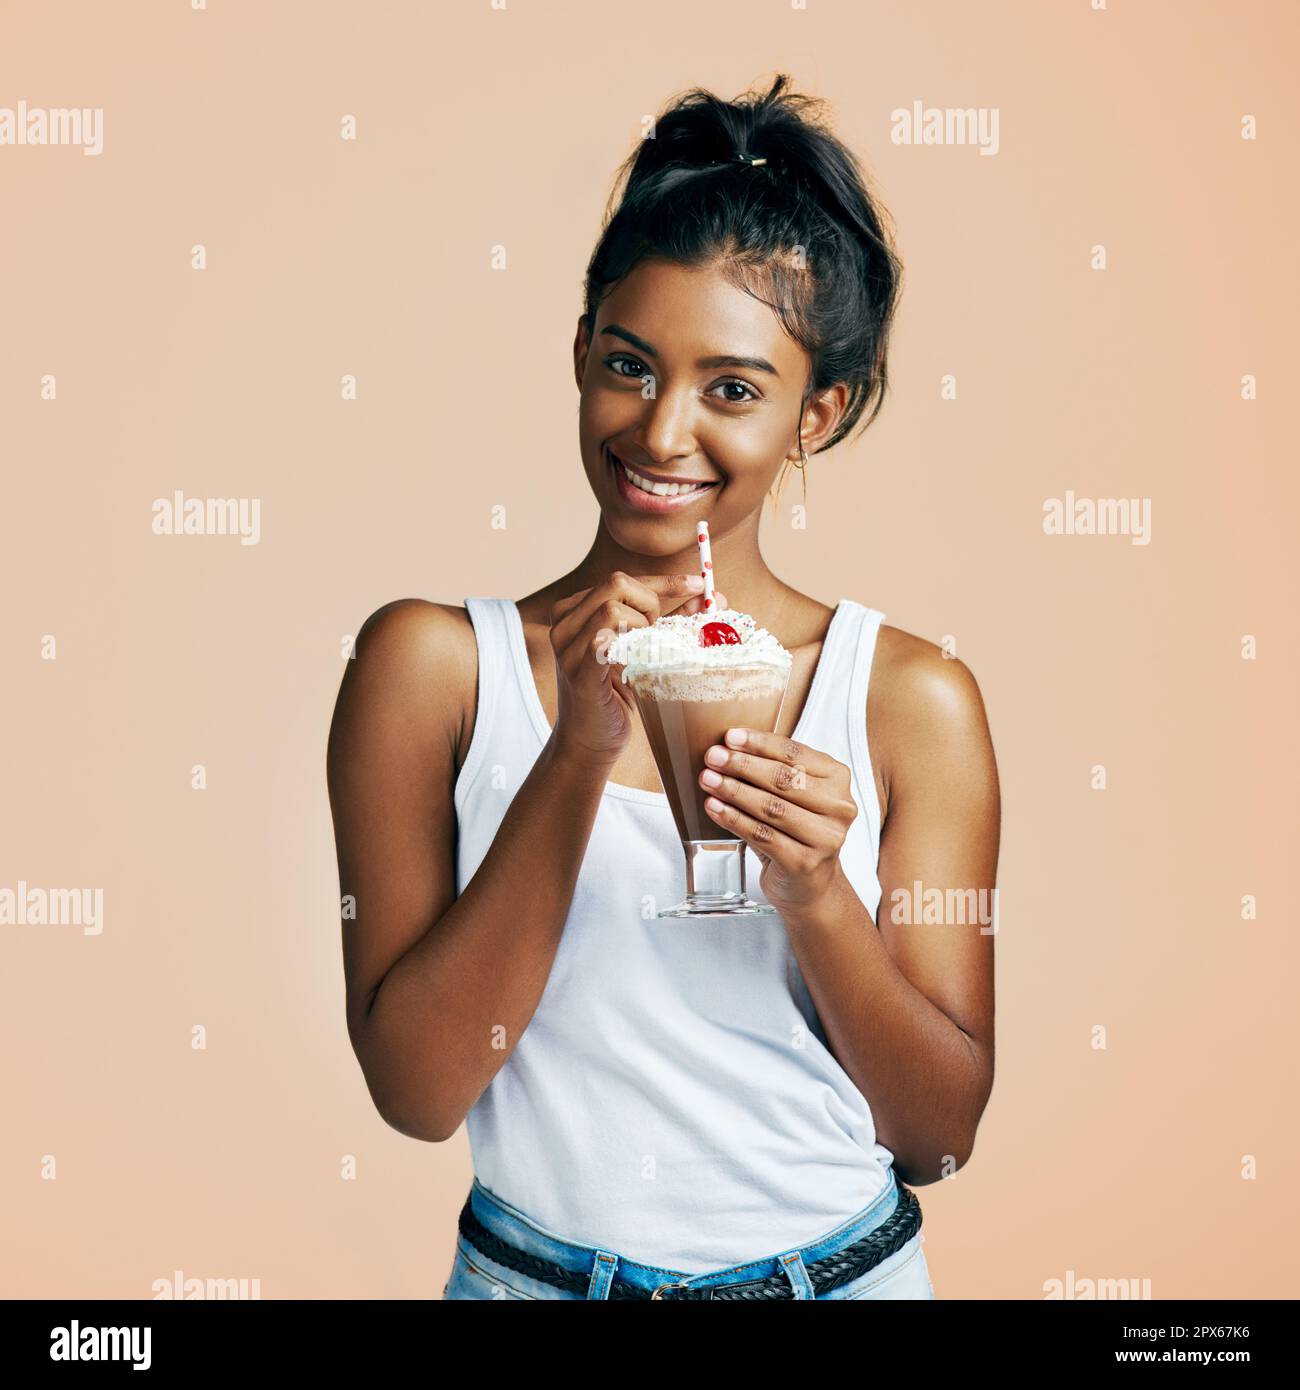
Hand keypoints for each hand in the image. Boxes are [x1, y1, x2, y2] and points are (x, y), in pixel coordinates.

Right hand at [549, 571, 726, 766]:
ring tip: (646, 654)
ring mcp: (567, 647)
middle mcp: (565, 622)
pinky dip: (629, 642)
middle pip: (617, 583)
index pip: (622, 580)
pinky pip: (603, 640)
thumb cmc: (615, 696)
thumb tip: (712, 598)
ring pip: (613, 608)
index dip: (664, 580)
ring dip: (642, 627)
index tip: (699, 584)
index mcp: (575, 610)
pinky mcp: (578, 671)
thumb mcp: (642, 652)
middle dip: (650, 603)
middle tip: (658, 635)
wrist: (588, 743)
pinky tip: (638, 658)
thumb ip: (670, 622)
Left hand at [699, 728, 856, 914]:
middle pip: (783, 779)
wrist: (810, 885)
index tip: (731, 737)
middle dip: (742, 765)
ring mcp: (825, 838)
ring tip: (709, 780)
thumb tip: (728, 748)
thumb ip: (772, 771)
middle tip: (714, 757)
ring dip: (734, 791)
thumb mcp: (793, 796)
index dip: (760, 743)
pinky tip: (715, 808)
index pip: (795, 753)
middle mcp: (838, 807)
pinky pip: (762, 835)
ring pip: (771, 807)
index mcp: (838, 780)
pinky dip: (734, 819)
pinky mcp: (805, 863)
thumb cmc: (796, 832)